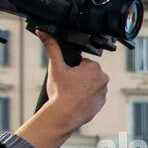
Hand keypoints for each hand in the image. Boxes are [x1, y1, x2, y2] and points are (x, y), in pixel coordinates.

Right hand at [14, 31, 108, 147]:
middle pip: (86, 73)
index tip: (67, 75)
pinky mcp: (102, 103)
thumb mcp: (55, 67)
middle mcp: (104, 78)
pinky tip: (76, 100)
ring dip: (82, 86)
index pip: (82, 62)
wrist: (65, 115)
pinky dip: (85, 97)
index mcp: (95, 67)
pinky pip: (93, 96)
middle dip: (77, 76)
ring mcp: (104, 92)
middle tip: (67, 84)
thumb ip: (51, 48)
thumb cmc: (61, 91)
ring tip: (71, 93)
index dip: (71, 67)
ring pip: (89, 84)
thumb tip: (43, 32)